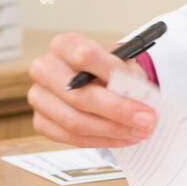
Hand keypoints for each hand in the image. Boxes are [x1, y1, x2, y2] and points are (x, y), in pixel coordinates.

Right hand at [27, 31, 155, 147]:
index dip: (111, 73)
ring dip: (113, 130)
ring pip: (75, 121)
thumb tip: (139, 100)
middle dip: (117, 111)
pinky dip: (102, 140)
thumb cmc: (108, 68)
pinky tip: (123, 137)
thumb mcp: (123, 64)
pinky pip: (71, 138)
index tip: (139, 89)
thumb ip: (128, 77)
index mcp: (65, 45)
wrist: (96, 79)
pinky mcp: (41, 121)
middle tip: (147, 120)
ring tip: (140, 131)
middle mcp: (45, 69)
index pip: (84, 56)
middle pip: (79, 95)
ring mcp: (39, 97)